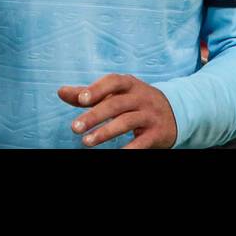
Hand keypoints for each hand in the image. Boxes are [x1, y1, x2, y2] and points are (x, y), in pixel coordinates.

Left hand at [57, 73, 177, 148]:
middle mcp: (141, 97)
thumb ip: (89, 94)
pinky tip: (115, 154)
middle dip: (94, 115)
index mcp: (130, 84)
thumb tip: (60, 91)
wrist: (175, 112)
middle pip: (116, 104)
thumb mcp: (117, 93)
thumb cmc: (135, 101)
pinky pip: (142, 142)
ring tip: (86, 142)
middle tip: (74, 128)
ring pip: (127, 122)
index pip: (114, 81)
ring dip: (105, 132)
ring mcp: (150, 115)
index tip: (81, 100)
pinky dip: (128, 149)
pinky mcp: (157, 133)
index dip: (97, 89)